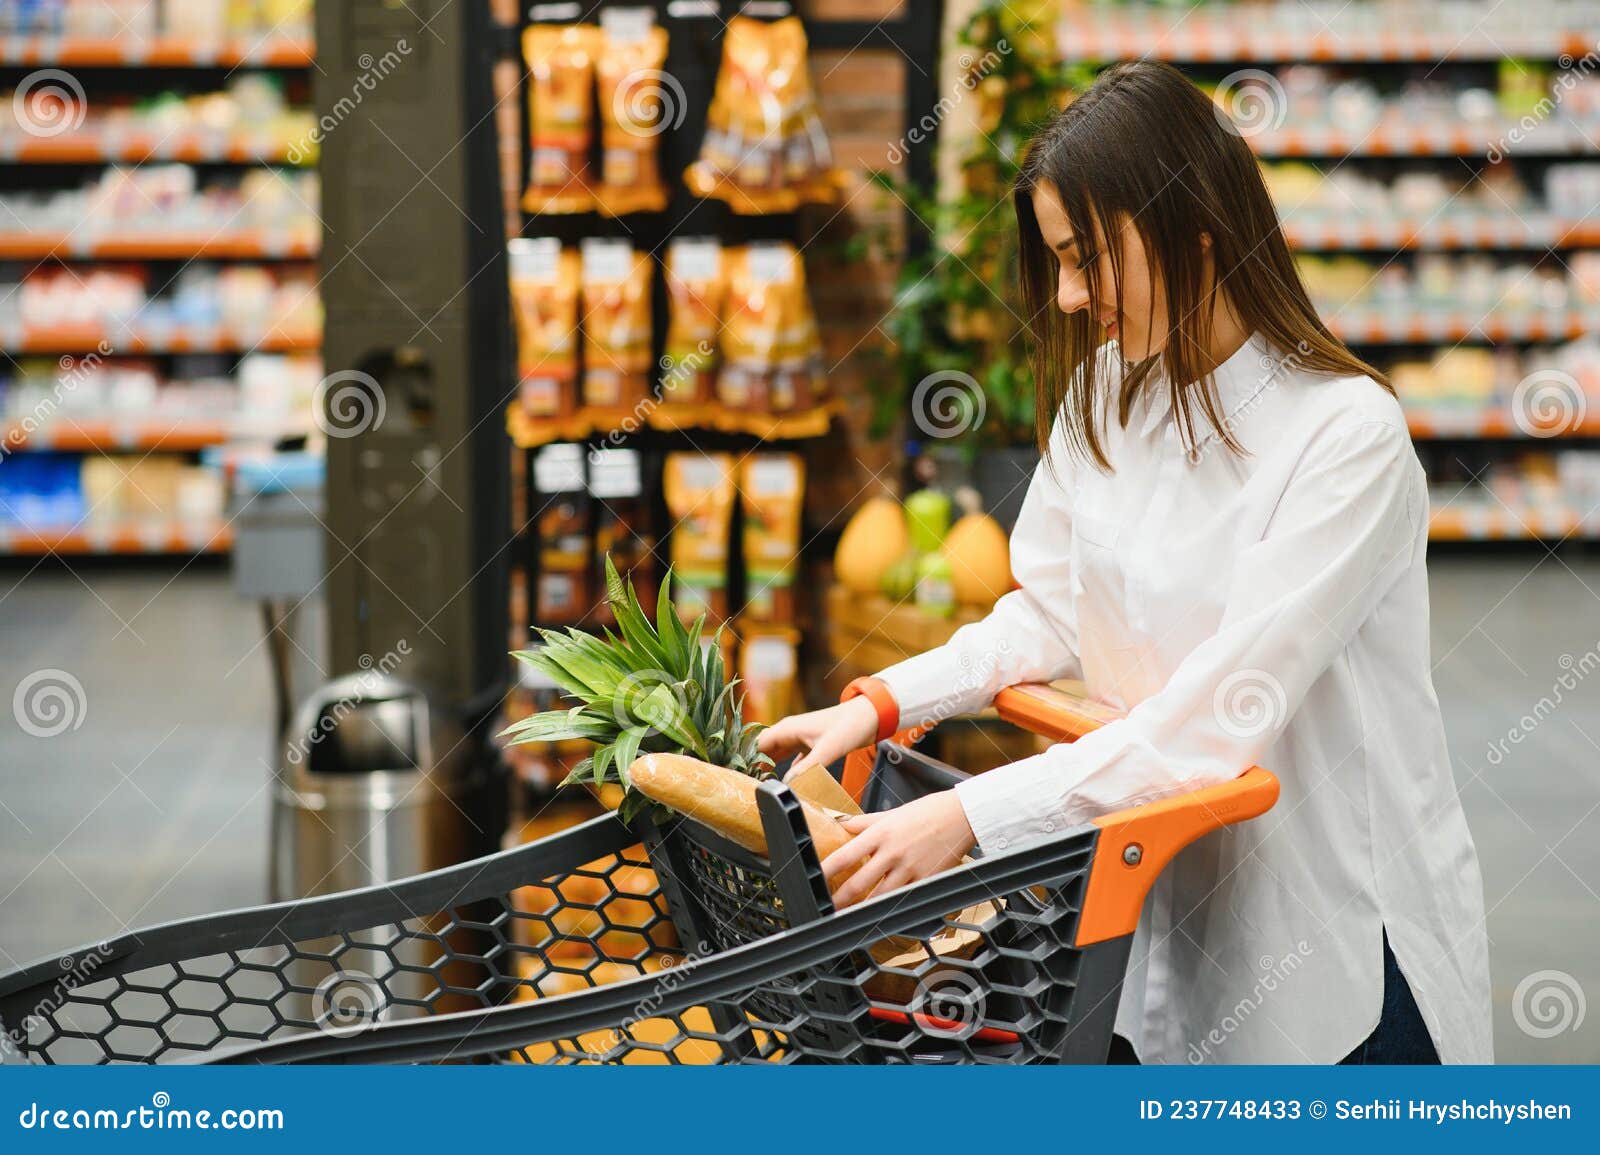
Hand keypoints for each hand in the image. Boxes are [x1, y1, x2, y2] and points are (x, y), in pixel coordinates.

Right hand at [757, 697, 879, 779]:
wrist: (869, 717)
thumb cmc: (848, 726)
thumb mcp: (826, 750)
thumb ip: (806, 769)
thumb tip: (787, 786)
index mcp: (787, 729)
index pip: (757, 745)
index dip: (747, 760)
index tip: (742, 778)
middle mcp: (790, 732)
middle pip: (764, 751)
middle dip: (757, 768)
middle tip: (752, 788)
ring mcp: (800, 738)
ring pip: (778, 755)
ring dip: (772, 769)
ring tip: (765, 789)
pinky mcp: (811, 745)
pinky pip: (793, 760)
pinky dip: (789, 771)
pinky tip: (788, 784)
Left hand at [821, 791, 976, 907]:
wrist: (960, 815)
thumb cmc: (926, 812)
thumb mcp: (890, 814)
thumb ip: (863, 823)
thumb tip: (839, 824)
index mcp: (880, 834)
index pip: (844, 856)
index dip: (826, 872)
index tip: (815, 881)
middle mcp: (892, 853)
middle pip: (859, 884)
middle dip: (840, 901)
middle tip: (829, 909)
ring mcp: (910, 869)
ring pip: (880, 898)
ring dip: (863, 911)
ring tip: (851, 918)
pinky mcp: (926, 880)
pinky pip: (905, 900)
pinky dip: (893, 909)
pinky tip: (883, 916)